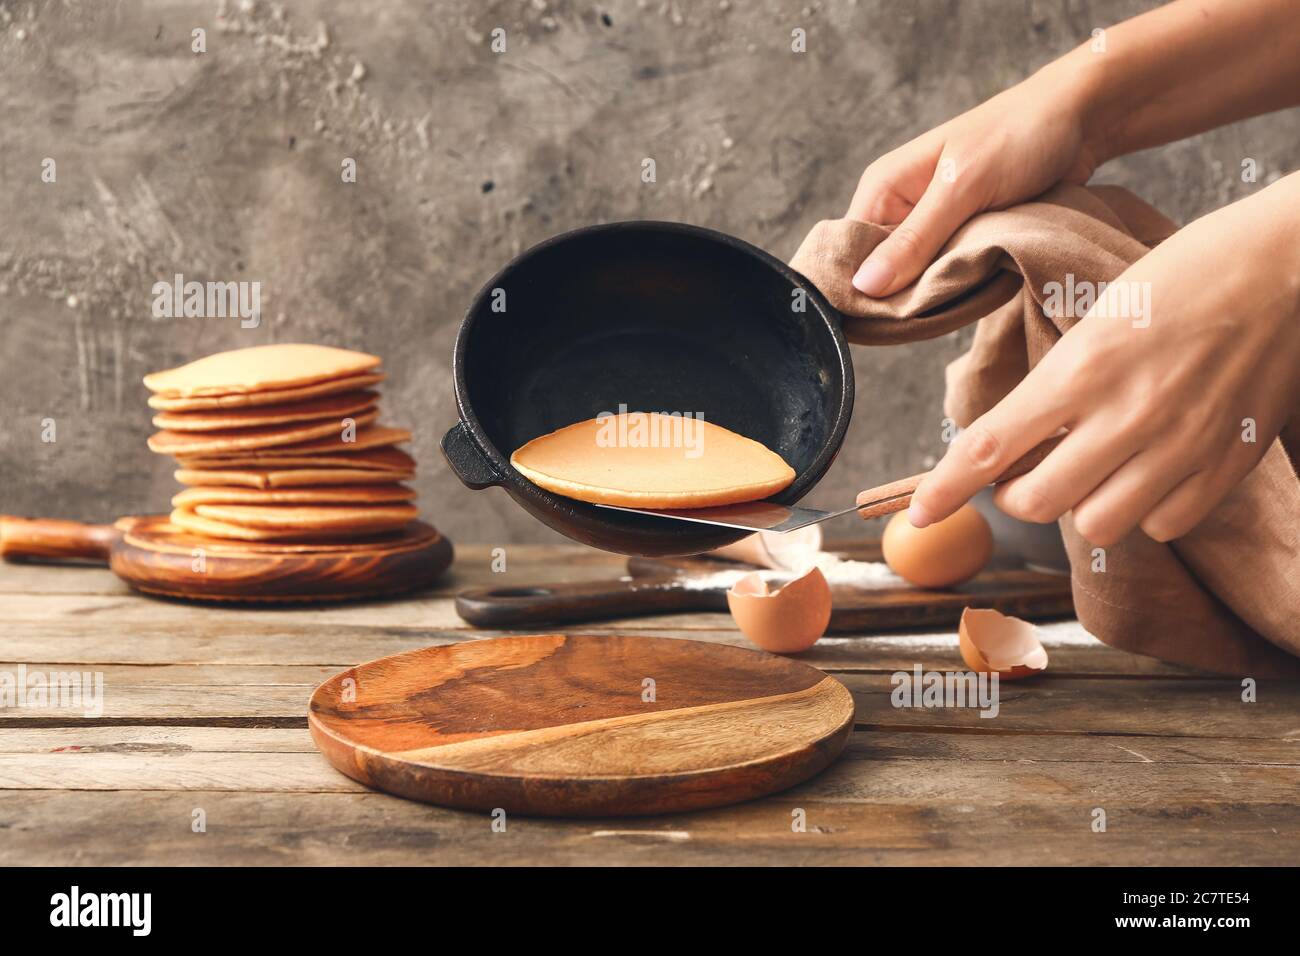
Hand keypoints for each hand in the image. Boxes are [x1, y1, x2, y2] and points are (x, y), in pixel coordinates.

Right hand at [847, 63, 1101, 296]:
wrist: (1083, 119)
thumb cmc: (1017, 136)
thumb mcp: (962, 188)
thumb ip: (914, 240)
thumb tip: (863, 286)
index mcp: (883, 190)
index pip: (849, 255)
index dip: (860, 291)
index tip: (885, 321)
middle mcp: (900, 210)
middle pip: (883, 276)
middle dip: (905, 297)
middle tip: (936, 309)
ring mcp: (933, 227)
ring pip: (918, 281)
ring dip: (940, 293)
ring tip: (966, 294)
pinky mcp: (963, 239)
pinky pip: (950, 277)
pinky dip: (965, 287)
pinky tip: (981, 290)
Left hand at [909, 173, 1299, 546]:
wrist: (1289, 265)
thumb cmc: (1188, 275)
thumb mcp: (1100, 314)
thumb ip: (1058, 384)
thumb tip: (1016, 441)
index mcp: (1082, 369)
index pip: (988, 447)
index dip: (944, 490)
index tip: (918, 512)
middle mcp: (1126, 416)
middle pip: (1036, 502)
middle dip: (1015, 496)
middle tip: (1022, 473)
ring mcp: (1180, 446)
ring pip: (1098, 524)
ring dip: (1081, 504)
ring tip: (1092, 468)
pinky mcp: (1227, 464)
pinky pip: (1163, 523)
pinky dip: (1146, 509)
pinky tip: (1148, 471)